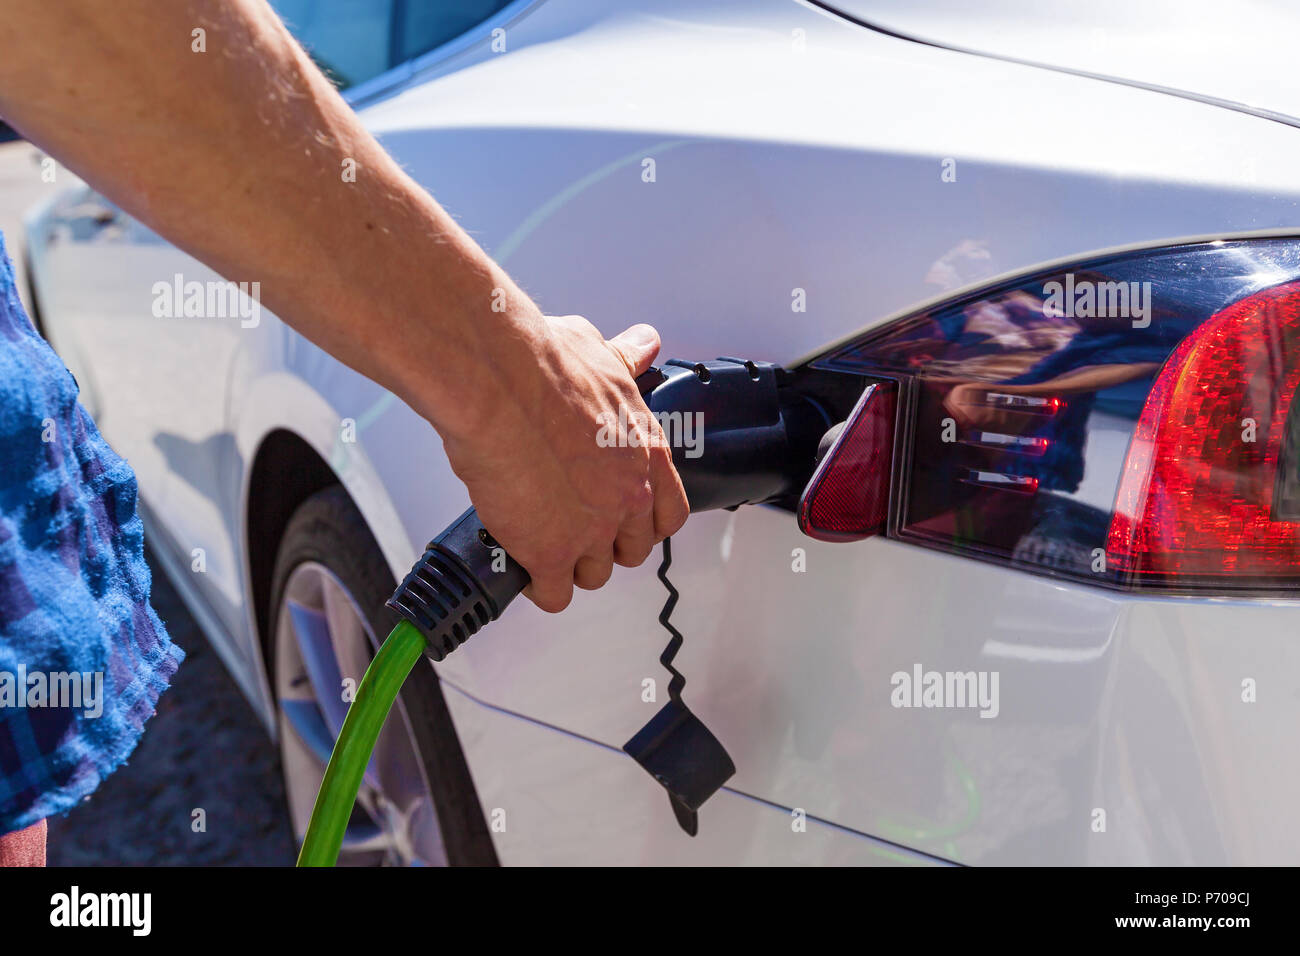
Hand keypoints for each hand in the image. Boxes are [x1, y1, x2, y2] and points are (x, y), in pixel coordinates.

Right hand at [439, 315, 688, 612]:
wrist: (497, 382)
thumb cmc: (541, 364)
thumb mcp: (598, 352)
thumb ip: (624, 359)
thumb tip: (642, 344)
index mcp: (647, 453)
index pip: (669, 514)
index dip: (645, 523)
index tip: (625, 521)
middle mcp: (628, 496)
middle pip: (631, 551)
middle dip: (604, 544)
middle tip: (573, 528)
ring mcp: (591, 530)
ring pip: (593, 575)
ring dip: (569, 566)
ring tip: (541, 544)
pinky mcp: (549, 552)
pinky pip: (553, 594)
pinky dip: (536, 585)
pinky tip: (521, 566)